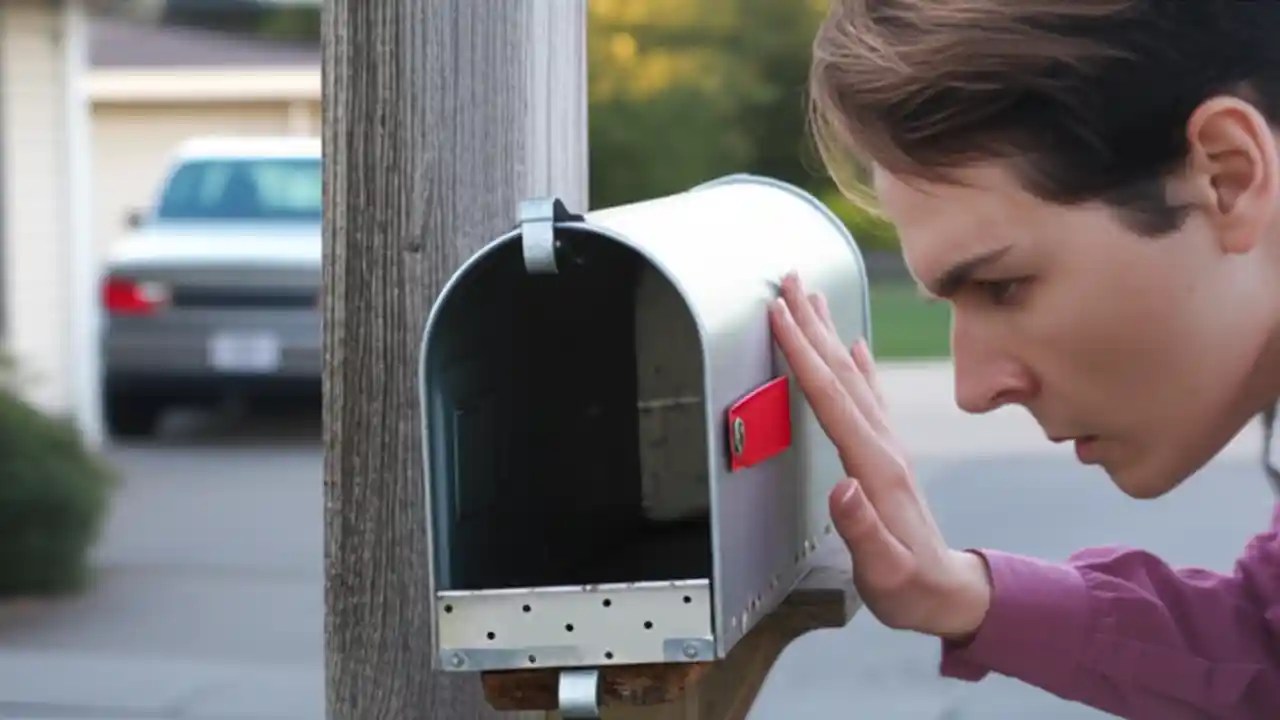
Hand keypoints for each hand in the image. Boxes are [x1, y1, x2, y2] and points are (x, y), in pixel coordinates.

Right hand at [768, 271, 990, 639]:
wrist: (950, 594)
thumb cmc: (911, 589)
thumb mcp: (886, 574)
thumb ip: (863, 532)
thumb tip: (840, 489)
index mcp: (876, 470)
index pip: (833, 400)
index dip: (803, 355)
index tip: (781, 317)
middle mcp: (885, 448)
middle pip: (841, 373)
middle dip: (811, 325)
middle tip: (788, 282)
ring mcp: (887, 447)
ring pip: (853, 375)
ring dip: (829, 333)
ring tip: (811, 297)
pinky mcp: (887, 453)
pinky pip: (869, 395)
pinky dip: (859, 364)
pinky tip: (853, 344)